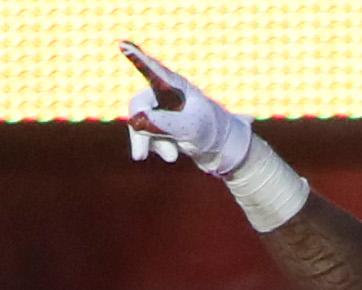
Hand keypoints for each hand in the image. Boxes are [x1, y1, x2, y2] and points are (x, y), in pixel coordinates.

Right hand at [121, 40, 252, 174]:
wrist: (223, 151)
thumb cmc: (212, 132)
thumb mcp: (191, 129)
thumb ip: (165, 123)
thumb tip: (136, 121)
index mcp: (176, 85)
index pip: (152, 70)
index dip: (137, 57)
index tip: (123, 44)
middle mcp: (164, 93)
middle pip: (139, 106)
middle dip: (139, 132)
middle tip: (140, 157)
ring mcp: (161, 109)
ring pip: (141, 123)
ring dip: (151, 143)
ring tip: (172, 158)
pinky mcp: (160, 124)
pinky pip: (147, 135)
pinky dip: (157, 146)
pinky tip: (172, 154)